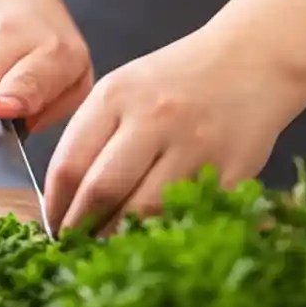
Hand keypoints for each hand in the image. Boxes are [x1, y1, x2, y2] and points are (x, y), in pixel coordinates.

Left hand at [45, 29, 305, 233]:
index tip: (52, 225)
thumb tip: (61, 202)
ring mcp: (196, 145)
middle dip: (80, 228)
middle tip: (74, 245)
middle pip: (101, 192)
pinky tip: (151, 238)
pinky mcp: (232, 169)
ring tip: (107, 246)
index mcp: (115, 97)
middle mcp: (154, 118)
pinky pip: (187, 214)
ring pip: (144, 211)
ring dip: (119, 237)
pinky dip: (164, 231)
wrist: (253, 60)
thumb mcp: (119, 93)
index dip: (54, 206)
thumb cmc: (173, 83)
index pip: (68, 167)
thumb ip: (87, 139)